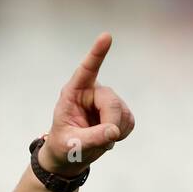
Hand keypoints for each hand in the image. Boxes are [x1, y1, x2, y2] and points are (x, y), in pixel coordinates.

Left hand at [38, 32, 135, 176]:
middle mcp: (92, 91)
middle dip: (110, 123)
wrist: (70, 155)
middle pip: (111, 102)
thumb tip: (113, 131)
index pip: (86, 70)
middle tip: (104, 141)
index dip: (97, 54)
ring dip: (114, 131)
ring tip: (98, 139)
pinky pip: (129, 121)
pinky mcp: (119, 111)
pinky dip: (121, 133)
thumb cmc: (63, 145)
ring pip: (123, 113)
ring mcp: (107, 100)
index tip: (106, 37)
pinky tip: (108, 136)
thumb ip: (90, 138)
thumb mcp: (70, 144)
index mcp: (73, 92)